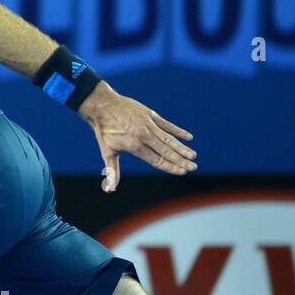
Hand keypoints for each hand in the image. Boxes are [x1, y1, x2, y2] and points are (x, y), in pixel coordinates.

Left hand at [78, 81, 196, 191]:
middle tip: (193, 167)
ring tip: (193, 156)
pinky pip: (167, 124)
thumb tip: (110, 189)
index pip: (156, 160)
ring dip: (182, 148)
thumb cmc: (104, 131)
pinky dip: (178, 131)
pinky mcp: (151, 115)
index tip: (182, 172)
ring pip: (169, 138)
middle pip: (166, 151)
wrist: (102, 106)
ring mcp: (148, 125)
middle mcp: (143, 136)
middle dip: (181, 160)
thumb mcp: (107, 152)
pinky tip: (189, 137)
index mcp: (134, 147)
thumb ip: (112, 171)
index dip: (170, 167)